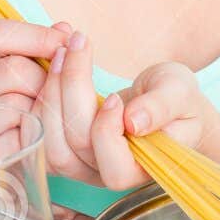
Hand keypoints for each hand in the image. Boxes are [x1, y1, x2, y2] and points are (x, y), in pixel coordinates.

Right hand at [0, 19, 69, 164]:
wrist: (2, 179)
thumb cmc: (18, 122)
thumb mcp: (29, 82)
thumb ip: (44, 54)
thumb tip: (65, 30)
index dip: (37, 35)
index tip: (65, 44)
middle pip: (13, 69)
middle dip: (45, 82)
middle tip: (51, 97)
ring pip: (16, 104)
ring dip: (39, 114)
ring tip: (37, 122)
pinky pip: (15, 139)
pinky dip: (31, 141)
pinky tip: (28, 143)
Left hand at [36, 31, 207, 188]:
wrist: (165, 101)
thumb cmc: (178, 100)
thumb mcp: (180, 93)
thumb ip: (162, 107)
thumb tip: (134, 122)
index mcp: (141, 169)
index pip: (114, 169)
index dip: (107, 132)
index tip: (116, 95)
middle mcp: (105, 174)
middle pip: (76, 145)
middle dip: (72, 90)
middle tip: (78, 45)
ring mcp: (81, 164)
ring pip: (52, 140)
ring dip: (53, 91)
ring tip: (64, 51)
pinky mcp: (63, 146)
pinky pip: (39, 132)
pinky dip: (41, 97)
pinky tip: (54, 66)